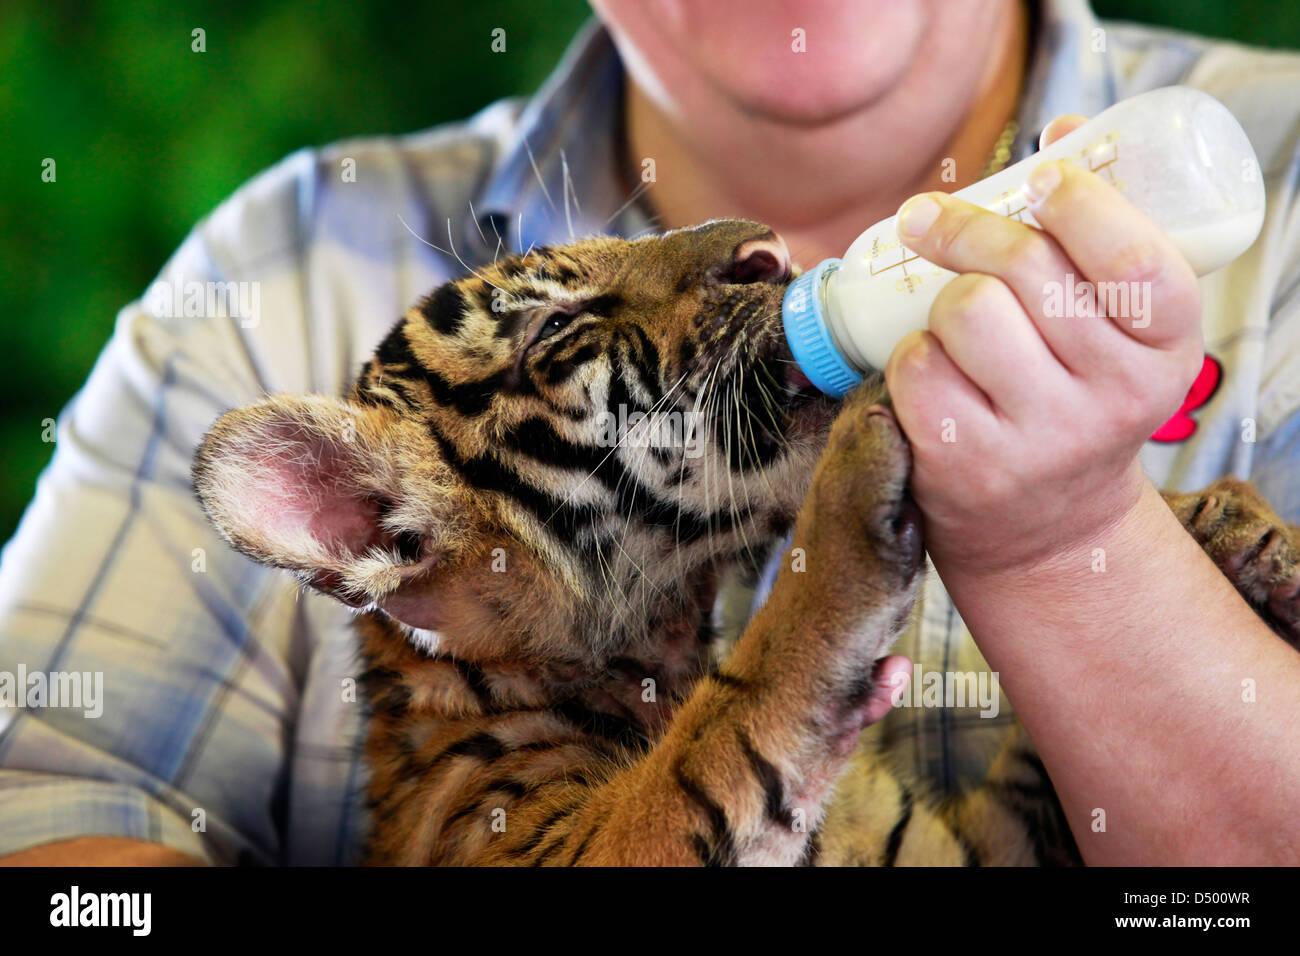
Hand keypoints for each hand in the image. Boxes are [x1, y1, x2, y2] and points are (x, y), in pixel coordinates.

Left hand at [883, 116, 1204, 573]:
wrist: (1046, 523)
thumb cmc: (1073, 389)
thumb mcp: (1115, 327)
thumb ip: (1099, 230)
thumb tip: (1064, 127)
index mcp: (1168, 346)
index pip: (1132, 258)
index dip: (1079, 203)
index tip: (1041, 178)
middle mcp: (1117, 396)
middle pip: (1024, 270)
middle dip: (966, 229)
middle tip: (929, 220)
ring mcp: (1043, 439)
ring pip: (964, 313)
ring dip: (941, 304)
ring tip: (953, 326)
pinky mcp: (971, 467)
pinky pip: (917, 368)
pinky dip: (910, 357)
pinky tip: (931, 375)